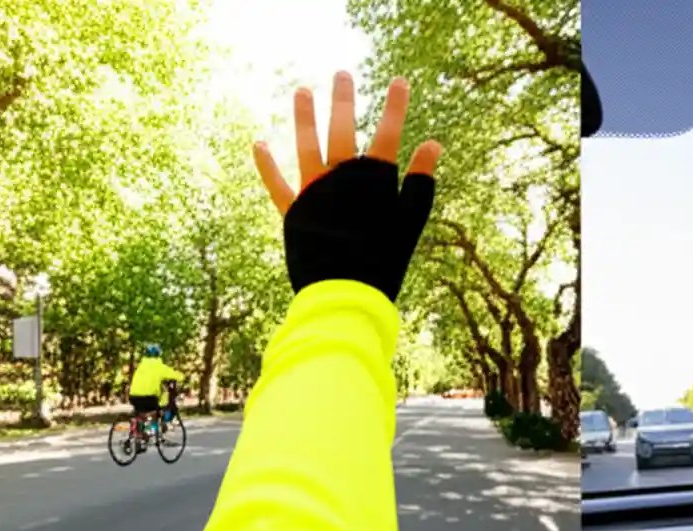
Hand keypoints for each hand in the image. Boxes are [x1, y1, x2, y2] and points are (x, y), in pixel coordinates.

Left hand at [253, 71, 442, 301]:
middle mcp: (341, 178)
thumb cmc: (385, 260)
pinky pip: (277, 184)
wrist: (347, 293)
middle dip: (343, 100)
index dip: (395, 107)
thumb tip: (433, 145)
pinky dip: (266, 165)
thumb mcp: (410, 221)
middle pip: (342, 129)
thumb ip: (421, 182)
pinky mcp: (293, 211)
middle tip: (342, 75)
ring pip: (306, 146)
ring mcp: (314, 192)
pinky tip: (258, 143)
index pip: (388, 134)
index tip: (399, 82)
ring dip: (303, 117)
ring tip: (301, 92)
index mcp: (373, 179)